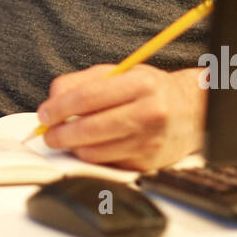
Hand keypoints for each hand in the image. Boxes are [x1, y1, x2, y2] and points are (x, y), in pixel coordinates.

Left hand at [35, 64, 206, 171]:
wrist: (192, 112)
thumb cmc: (151, 90)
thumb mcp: (121, 73)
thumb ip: (83, 81)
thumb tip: (52, 100)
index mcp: (140, 84)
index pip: (88, 98)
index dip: (59, 107)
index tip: (44, 113)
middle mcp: (148, 113)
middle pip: (89, 128)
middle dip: (59, 133)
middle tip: (47, 132)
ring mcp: (149, 141)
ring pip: (94, 151)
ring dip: (73, 147)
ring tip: (68, 138)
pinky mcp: (147, 163)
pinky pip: (107, 163)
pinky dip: (92, 156)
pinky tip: (91, 145)